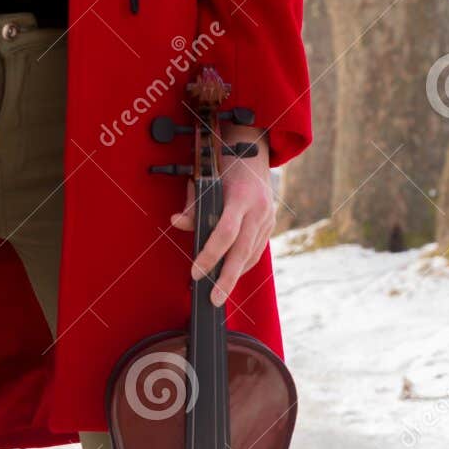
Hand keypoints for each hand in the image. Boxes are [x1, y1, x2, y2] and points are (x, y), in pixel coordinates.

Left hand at [171, 127, 274, 306]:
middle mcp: (259, 209)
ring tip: (219, 293)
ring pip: (252, 255)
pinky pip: (256, 251)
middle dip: (227, 279)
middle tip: (214, 299)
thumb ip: (192, 204)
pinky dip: (243, 265)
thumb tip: (176, 222)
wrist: (254, 149)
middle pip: (242, 252)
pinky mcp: (271, 224)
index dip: (210, 255)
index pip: (225, 233)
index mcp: (242, 197)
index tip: (196, 272)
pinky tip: (230, 276)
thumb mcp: (207, 178)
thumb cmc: (226, 165)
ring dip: (235, 276)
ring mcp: (268, 218)